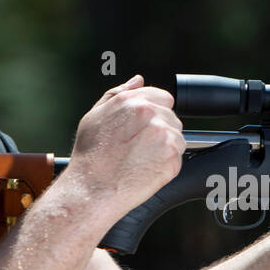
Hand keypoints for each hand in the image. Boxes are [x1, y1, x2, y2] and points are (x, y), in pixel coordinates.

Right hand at [62, 75, 184, 218]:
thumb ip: (119, 93)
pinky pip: (179, 156)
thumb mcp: (95, 115)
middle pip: (172, 118)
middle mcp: (153, 115)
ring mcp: (165, 137)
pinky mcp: (173, 158)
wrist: (93, 188)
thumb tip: (138, 80)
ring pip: (177, 137)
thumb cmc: (91, 155)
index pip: (163, 98)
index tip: (143, 128)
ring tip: (141, 159)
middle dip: (160, 130)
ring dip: (165, 147)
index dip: (154, 113)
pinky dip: (167, 163)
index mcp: (135, 101)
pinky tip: (147, 168)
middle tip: (138, 147)